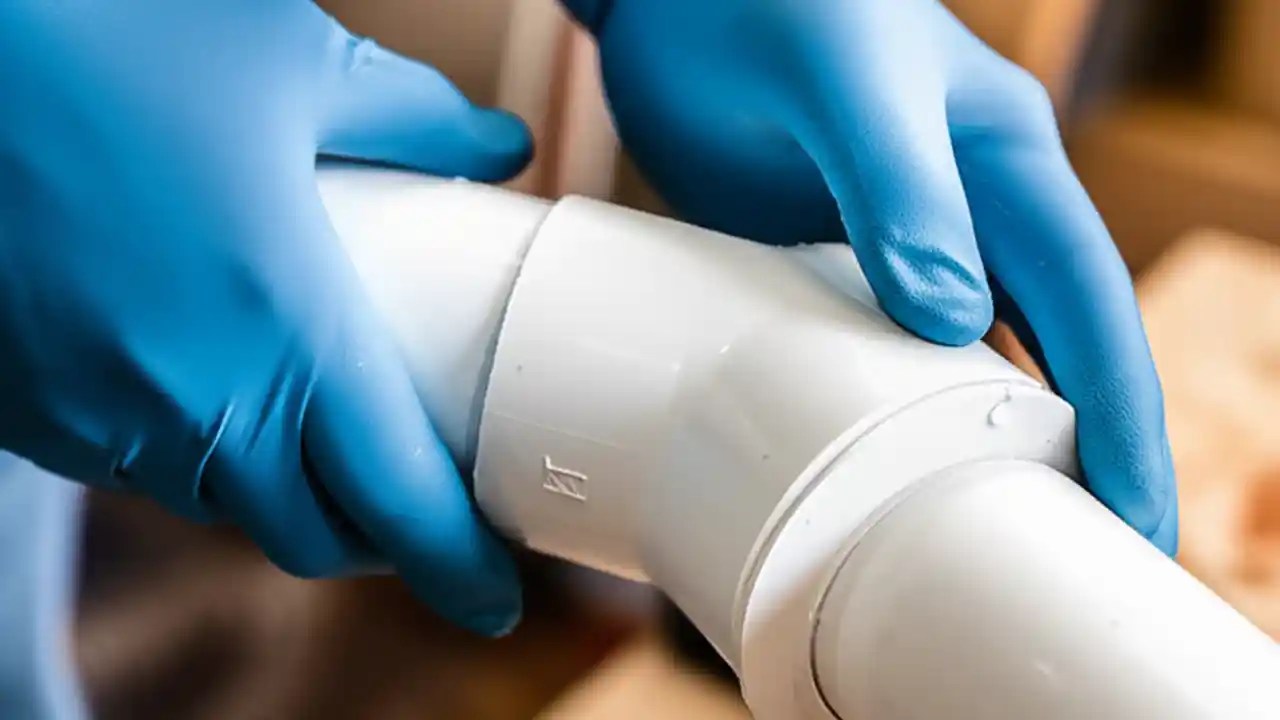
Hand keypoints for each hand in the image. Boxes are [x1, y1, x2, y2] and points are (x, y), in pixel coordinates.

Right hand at [0, 1, 530, 633]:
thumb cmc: (105, 35)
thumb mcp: (295, 62)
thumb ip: (416, 119)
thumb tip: (498, 149)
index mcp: (284, 335)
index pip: (400, 504)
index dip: (459, 565)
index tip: (496, 597)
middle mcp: (187, 404)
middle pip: (309, 535)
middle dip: (375, 537)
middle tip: (413, 496)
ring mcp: (91, 417)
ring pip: (216, 504)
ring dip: (278, 491)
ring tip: (313, 431)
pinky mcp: (23, 406)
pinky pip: (129, 464)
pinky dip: (187, 448)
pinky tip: (202, 379)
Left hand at [564, 0, 1176, 552]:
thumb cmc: (764, 4)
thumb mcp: (842, 80)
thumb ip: (897, 188)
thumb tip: (948, 321)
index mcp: (1003, 160)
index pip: (1087, 301)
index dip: (1120, 410)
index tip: (1138, 513)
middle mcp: (967, 206)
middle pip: (1051, 346)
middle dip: (1083, 450)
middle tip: (1096, 559)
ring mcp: (897, 238)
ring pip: (971, 359)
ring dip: (995, 443)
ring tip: (1005, 539)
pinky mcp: (827, 259)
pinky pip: (880, 352)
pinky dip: (897, 413)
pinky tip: (896, 469)